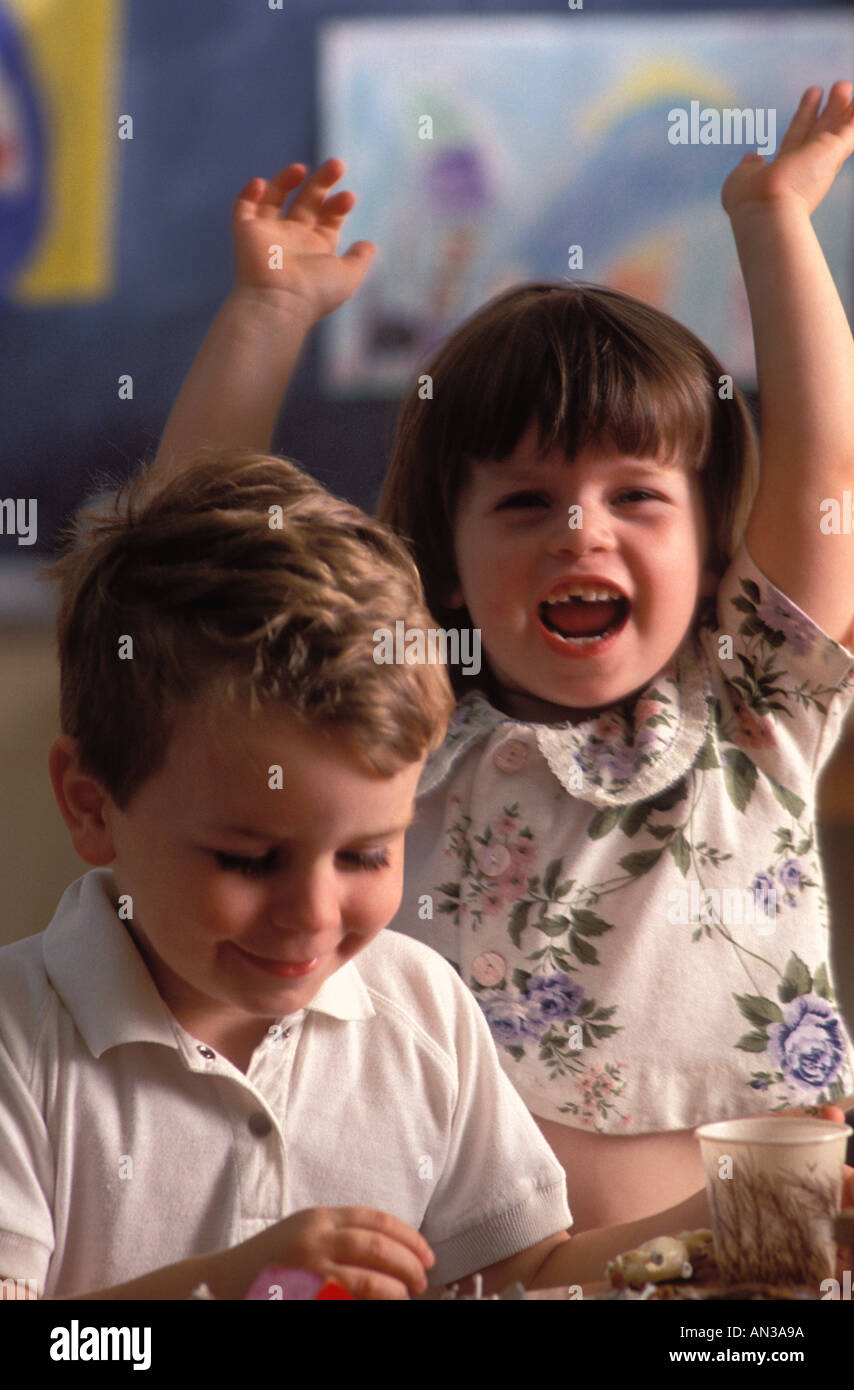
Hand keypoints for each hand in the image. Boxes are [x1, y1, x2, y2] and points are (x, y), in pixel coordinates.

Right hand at [229, 1206, 434, 1300]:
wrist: (222, 1282)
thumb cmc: (269, 1261)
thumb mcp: (304, 1232)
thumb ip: (339, 1234)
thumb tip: (390, 1250)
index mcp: (319, 1218)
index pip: (376, 1220)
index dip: (408, 1236)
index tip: (426, 1253)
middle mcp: (315, 1239)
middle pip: (377, 1246)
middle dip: (408, 1262)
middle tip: (422, 1278)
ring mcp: (309, 1271)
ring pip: (368, 1278)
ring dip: (396, 1288)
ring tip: (407, 1294)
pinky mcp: (305, 1296)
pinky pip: (348, 1299)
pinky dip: (372, 1303)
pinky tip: (384, 1305)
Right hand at [231, 158, 376, 319]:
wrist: (280, 301)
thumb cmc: (315, 292)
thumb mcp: (348, 276)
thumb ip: (359, 259)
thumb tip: (370, 244)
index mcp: (315, 250)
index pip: (327, 220)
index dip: (338, 206)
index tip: (348, 196)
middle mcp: (292, 240)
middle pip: (306, 203)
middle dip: (321, 183)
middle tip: (337, 164)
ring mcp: (268, 235)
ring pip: (274, 199)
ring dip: (286, 180)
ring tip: (301, 168)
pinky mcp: (246, 232)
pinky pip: (243, 208)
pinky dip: (250, 193)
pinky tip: (261, 183)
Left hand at [721, 81, 853, 218]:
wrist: (768, 211)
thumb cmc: (749, 199)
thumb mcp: (740, 179)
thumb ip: (748, 167)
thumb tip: (754, 157)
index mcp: (783, 168)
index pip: (797, 136)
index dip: (805, 114)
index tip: (812, 93)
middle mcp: (805, 164)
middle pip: (822, 129)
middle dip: (829, 109)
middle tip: (840, 86)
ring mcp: (821, 158)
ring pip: (838, 127)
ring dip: (843, 108)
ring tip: (845, 84)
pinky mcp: (833, 151)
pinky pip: (850, 128)